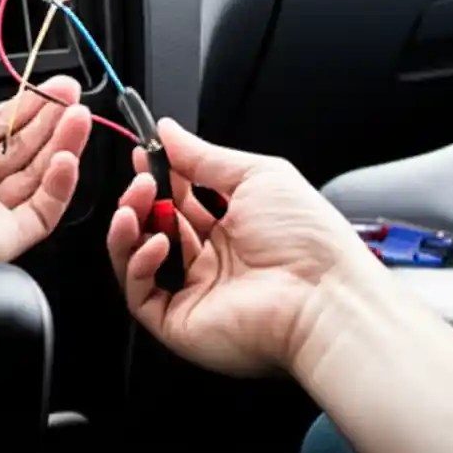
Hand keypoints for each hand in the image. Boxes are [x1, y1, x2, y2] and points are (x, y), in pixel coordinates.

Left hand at [0, 58, 92, 323]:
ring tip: (81, 121)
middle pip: (18, 150)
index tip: (54, 87)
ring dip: (61, 148)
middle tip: (76, 100)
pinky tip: (68, 160)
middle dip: (50, 123)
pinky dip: (57, 188)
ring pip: (34, 178)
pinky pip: (38, 214)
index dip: (26, 106)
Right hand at [107, 120, 380, 375]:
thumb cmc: (306, 237)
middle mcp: (210, 259)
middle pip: (155, 225)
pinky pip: (140, 293)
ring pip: (138, 257)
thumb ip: (204, 155)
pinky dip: (136, 264)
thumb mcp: (256, 176)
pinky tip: (156, 243)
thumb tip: (167, 130)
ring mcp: (193, 291)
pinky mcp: (178, 322)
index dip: (158, 176)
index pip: (180, 198)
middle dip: (141, 198)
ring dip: (128, 226)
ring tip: (135, 204)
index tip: (143, 152)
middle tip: (140, 179)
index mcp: (232, 226)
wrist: (323, 296)